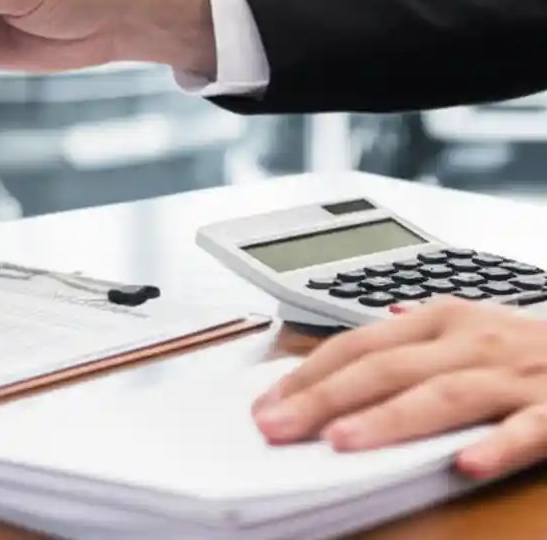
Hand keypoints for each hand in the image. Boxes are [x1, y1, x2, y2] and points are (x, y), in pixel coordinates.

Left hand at [252, 299, 546, 479]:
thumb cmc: (538, 346)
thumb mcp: (474, 326)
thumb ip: (418, 334)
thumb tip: (369, 324)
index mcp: (444, 320)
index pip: (360, 345)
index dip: (310, 374)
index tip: (266, 404)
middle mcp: (474, 341)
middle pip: (387, 368)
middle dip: (325, 398)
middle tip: (276, 427)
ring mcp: (518, 376)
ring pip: (444, 396)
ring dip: (389, 419)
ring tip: (342, 443)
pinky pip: (528, 428)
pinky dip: (497, 445)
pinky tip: (465, 465)